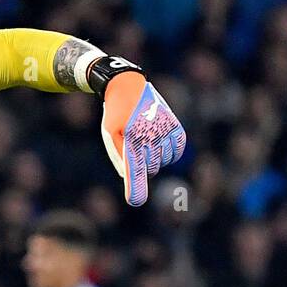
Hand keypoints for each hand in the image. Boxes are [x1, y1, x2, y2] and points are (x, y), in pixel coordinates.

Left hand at [100, 72, 185, 206]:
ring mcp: (165, 131)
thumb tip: (128, 176)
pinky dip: (169, 151)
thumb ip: (119, 157)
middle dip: (142, 164)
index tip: (135, 200)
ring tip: (145, 138)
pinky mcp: (175, 127)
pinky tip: (159, 140)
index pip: (135, 169)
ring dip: (155, 156)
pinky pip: (177, 151)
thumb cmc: (116, 114)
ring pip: (163, 161)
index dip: (135, 187)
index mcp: (131, 139)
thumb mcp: (110, 134)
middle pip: (150, 169)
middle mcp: (150, 136)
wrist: (129, 85)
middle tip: (135, 144)